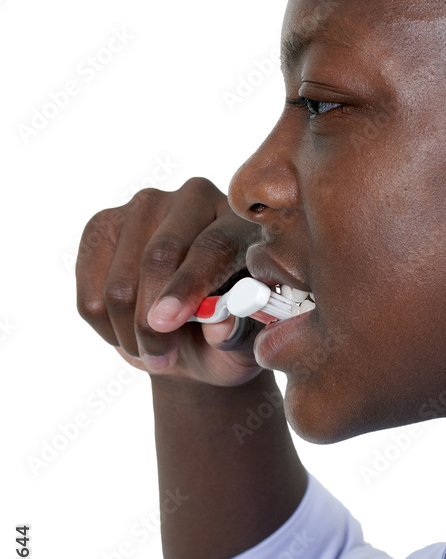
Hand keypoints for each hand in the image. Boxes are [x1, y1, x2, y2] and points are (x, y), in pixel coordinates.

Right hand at [75, 177, 264, 386]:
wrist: (191, 339)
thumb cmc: (227, 336)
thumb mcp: (243, 346)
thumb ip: (237, 335)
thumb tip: (219, 324)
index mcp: (243, 223)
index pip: (213, 246)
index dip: (188, 285)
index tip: (166, 322)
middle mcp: (196, 199)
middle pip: (160, 254)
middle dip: (150, 316)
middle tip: (158, 359)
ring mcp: (146, 206)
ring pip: (120, 277)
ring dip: (127, 329)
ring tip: (151, 351)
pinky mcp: (104, 224)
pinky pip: (88, 282)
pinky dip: (102, 320)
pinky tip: (125, 330)